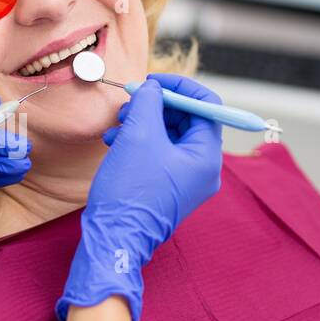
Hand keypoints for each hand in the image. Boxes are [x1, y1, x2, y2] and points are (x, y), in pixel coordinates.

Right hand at [56, 74, 223, 320]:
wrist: (113, 238)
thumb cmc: (129, 190)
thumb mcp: (139, 135)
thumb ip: (150, 102)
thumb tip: (153, 88)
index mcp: (206, 156)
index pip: (206, 106)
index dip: (179, 87)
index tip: (151, 82)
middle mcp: (203, 170)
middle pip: (186, 120)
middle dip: (156, 106)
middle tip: (129, 102)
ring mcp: (186, 181)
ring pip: (169, 137)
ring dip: (143, 123)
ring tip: (116, 124)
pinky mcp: (168, 189)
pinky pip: (159, 155)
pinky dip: (139, 142)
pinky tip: (114, 141)